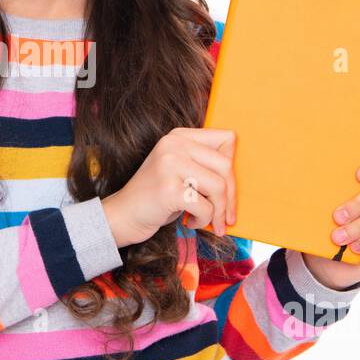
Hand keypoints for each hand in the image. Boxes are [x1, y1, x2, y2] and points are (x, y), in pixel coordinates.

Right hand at [100, 128, 236, 247]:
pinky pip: (205, 207)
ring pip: (218, 187)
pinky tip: (192, 223)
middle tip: (227, 216)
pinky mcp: (168, 189)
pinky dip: (203, 221)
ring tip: (209, 222)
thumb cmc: (156, 197)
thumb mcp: (178, 170)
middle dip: (230, 196)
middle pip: (226, 165)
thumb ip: (202, 162)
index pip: (226, 139)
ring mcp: (169, 165)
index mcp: (179, 136)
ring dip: (218, 212)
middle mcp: (174, 145)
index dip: (232, 167)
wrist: (121, 215)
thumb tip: (238, 169)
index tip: (228, 189)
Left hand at [302, 147, 359, 290]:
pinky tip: (354, 247)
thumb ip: (328, 188)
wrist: (329, 256)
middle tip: (336, 216)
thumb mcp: (325, 202)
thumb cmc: (327, 221)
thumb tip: (307, 177)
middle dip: (359, 202)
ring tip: (337, 236)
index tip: (358, 175)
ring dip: (359, 225)